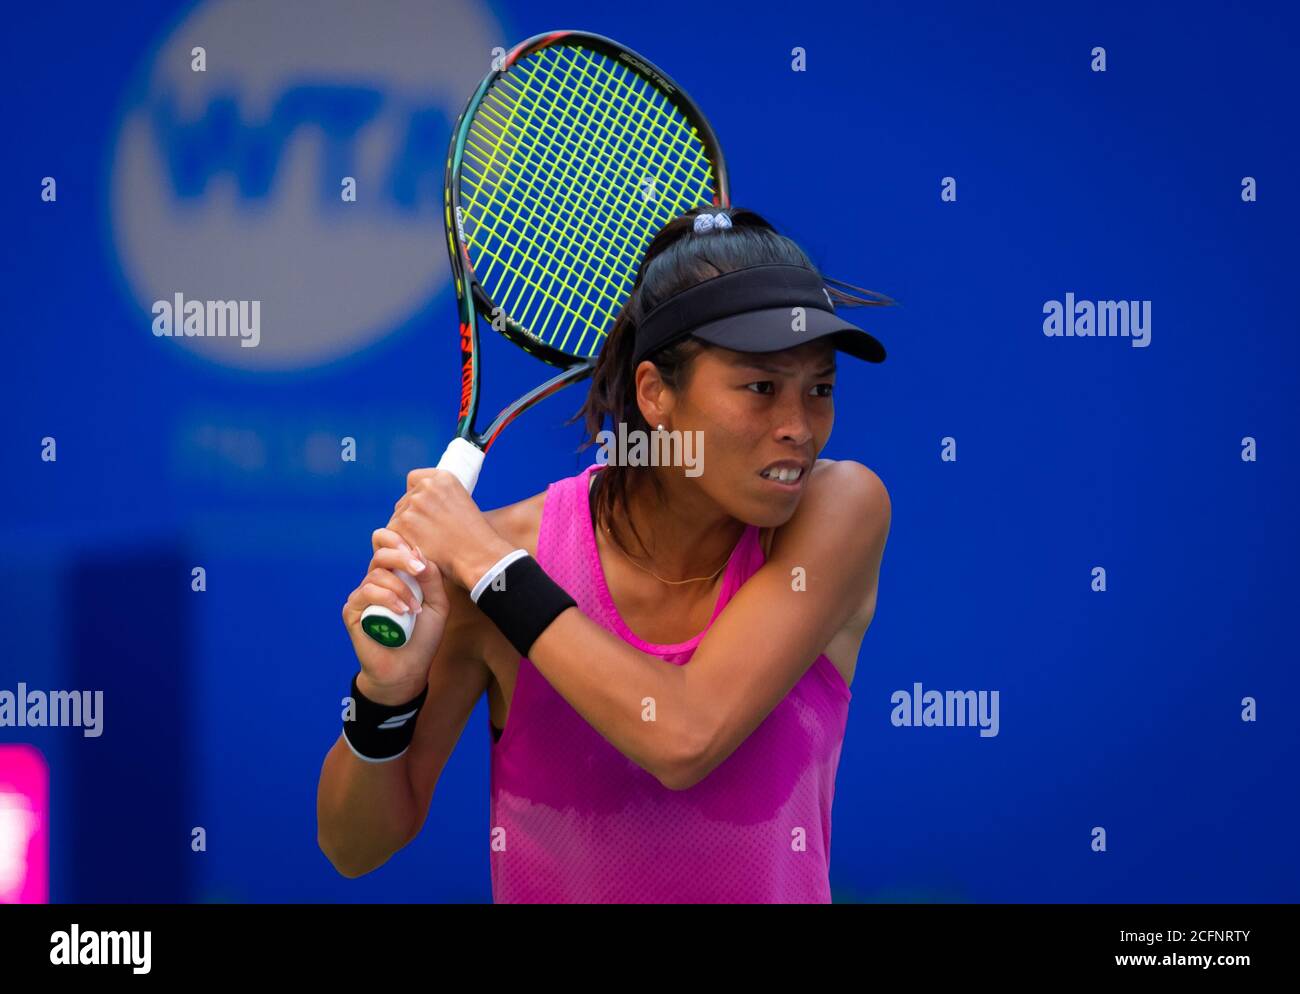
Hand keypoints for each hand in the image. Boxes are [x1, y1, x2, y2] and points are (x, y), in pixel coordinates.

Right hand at [341, 528, 449, 703]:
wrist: (408, 669)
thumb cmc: (423, 636)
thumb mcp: (438, 604)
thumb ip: (432, 577)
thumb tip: (418, 551)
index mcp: (396, 574)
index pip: (388, 542)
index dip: (399, 540)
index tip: (420, 557)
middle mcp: (377, 580)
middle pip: (381, 550)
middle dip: (402, 557)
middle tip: (420, 571)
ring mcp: (363, 594)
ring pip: (377, 573)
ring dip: (401, 588)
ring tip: (415, 609)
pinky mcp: (352, 610)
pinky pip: (367, 592)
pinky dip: (388, 599)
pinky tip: (403, 613)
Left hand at [387, 468, 513, 589]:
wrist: (478, 556)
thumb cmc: (473, 537)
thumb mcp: (462, 503)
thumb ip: (438, 498)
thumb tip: (415, 503)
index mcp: (443, 478)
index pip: (414, 479)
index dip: (415, 494)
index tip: (423, 510)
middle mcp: (427, 487)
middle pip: (405, 501)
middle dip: (411, 517)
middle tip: (427, 534)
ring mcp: (414, 505)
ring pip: (397, 517)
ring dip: (405, 531)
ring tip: (425, 544)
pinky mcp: (403, 524)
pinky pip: (392, 533)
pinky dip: (401, 543)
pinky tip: (416, 550)